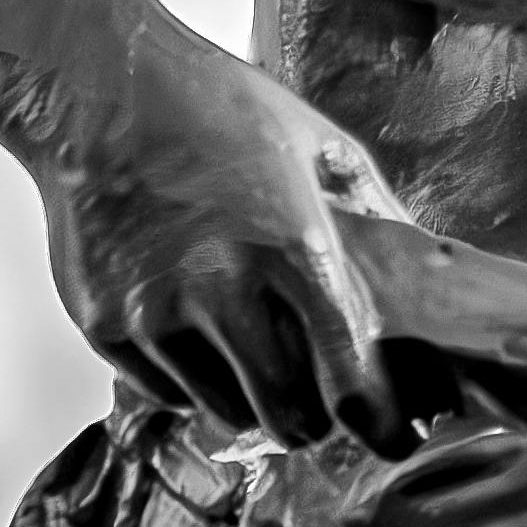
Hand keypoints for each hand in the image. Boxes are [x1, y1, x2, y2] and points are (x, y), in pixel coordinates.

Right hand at [28, 20, 410, 448]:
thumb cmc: (218, 109)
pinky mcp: (104, 325)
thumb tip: (429, 284)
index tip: (394, 437)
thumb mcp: (318, 147)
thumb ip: (376, 220)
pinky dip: (187, 376)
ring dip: (246, 396)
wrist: (96, 89)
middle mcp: (222, 291)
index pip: (350, 384)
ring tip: (246, 347)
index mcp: (292, 249)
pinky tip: (190, 325)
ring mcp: (155, 313)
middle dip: (311, 421)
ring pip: (222, 411)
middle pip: (286, 419)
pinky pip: (164, 389)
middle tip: (315, 403)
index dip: (380, 426)